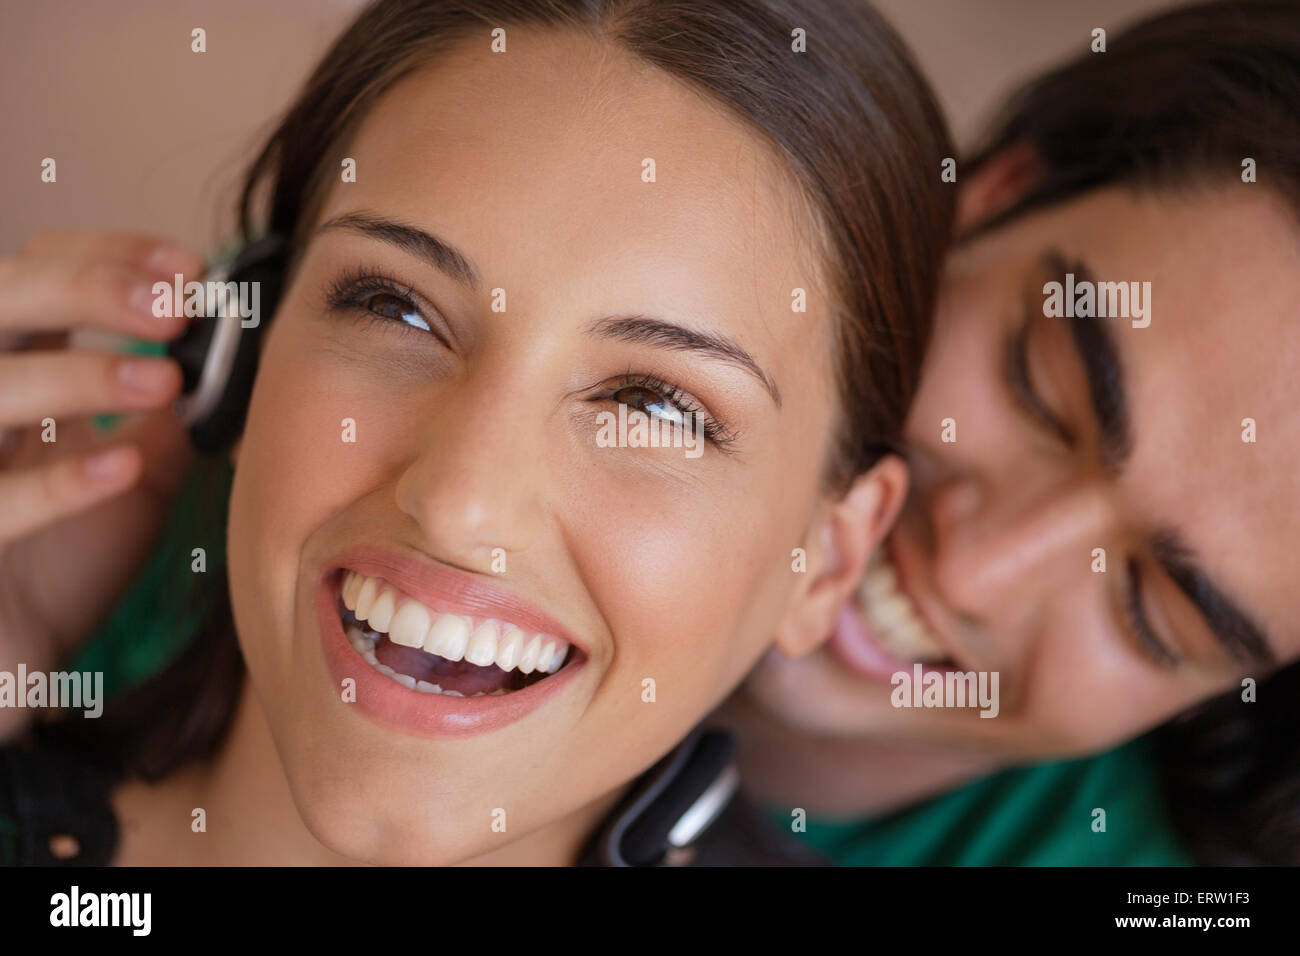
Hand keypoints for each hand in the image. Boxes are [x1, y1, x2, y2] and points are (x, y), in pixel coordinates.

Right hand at [0, 231, 202, 738]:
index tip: (190, 268)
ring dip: (74, 375)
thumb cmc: (61, 562)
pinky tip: (118, 465)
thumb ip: (167, 420)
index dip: (106, 257)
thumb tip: (234, 362)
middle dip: (85, 287)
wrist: (5, 664)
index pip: (36, 272)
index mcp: (10, 371)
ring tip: (162, 381)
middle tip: (174, 301)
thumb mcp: (131, 478)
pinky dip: (54, 482)